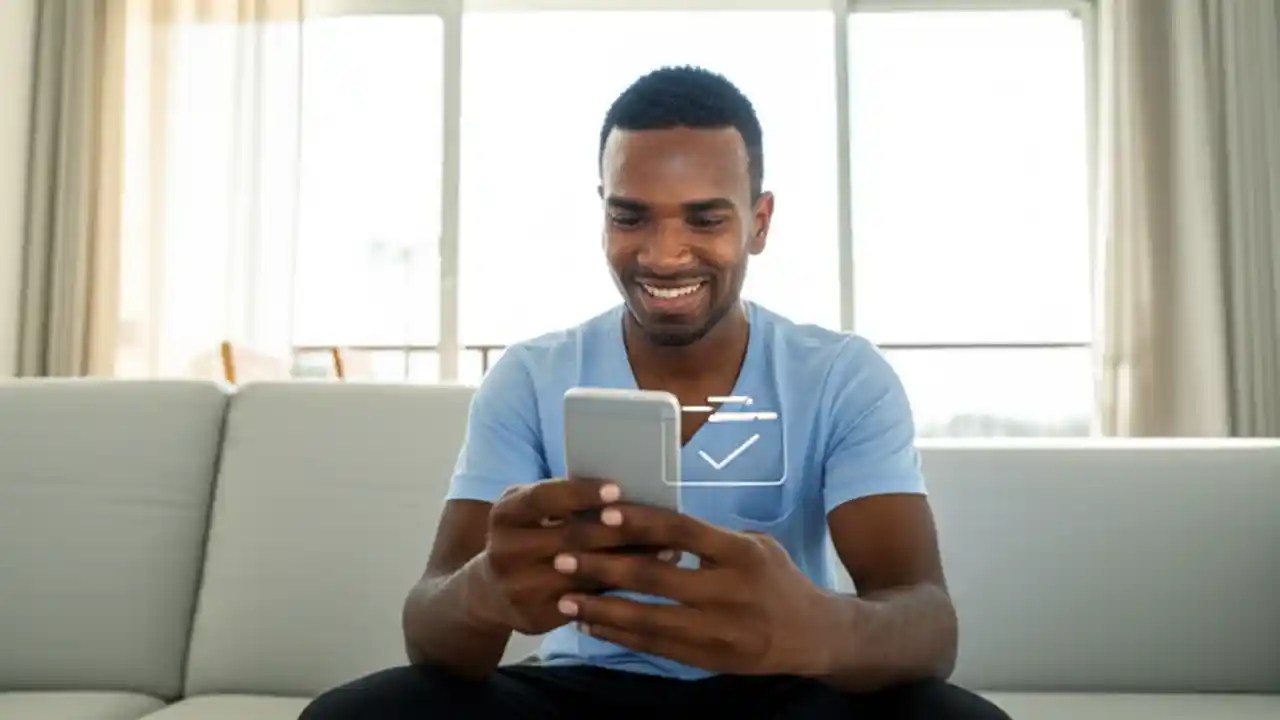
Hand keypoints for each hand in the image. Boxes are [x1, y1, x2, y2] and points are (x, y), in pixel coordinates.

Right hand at [477, 479, 672, 634]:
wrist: (488, 592)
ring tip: (669, 547)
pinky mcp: (535, 618)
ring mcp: (519, 588)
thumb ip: (565, 500)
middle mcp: (505, 551)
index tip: (618, 489)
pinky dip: (621, 588)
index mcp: (505, 514)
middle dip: (619, 529)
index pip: (543, 498)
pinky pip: (587, 602)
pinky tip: (649, 579)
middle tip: (662, 521)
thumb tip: (627, 490)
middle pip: (570, 538)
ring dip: (630, 560)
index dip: (581, 494)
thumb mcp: (531, 511)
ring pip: (584, 574)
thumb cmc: (526, 536)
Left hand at [551, 504, 836, 675]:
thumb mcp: (754, 545)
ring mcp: (719, 631)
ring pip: (647, 620)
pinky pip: (656, 647)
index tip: (602, 514)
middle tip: (562, 558)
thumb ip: (708, 538)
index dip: (641, 522)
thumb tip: (650, 522)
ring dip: (601, 610)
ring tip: (564, 599)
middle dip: (602, 567)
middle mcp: (730, 592)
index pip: (683, 531)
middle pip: (655, 577)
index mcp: (741, 553)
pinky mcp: (710, 660)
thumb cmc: (776, 578)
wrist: (814, 634)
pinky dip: (619, 636)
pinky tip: (592, 626)